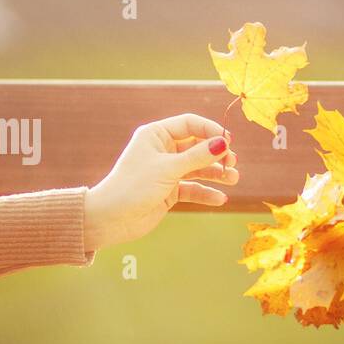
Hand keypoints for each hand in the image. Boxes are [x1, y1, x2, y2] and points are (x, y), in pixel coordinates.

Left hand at [83, 114, 238, 251]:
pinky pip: (193, 188)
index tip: (228, 141)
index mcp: (156, 135)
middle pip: (197, 146)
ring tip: (233, 179)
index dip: (210, 130)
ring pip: (198, 168)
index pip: (190, 124)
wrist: (111, 219)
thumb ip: (197, 157)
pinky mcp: (169, 191)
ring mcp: (167, 171)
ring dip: (215, 173)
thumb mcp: (168, 169)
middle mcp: (162, 150)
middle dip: (216, 154)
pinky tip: (219, 198)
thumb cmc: (133, 187)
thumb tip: (224, 143)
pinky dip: (206, 192)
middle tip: (232, 163)